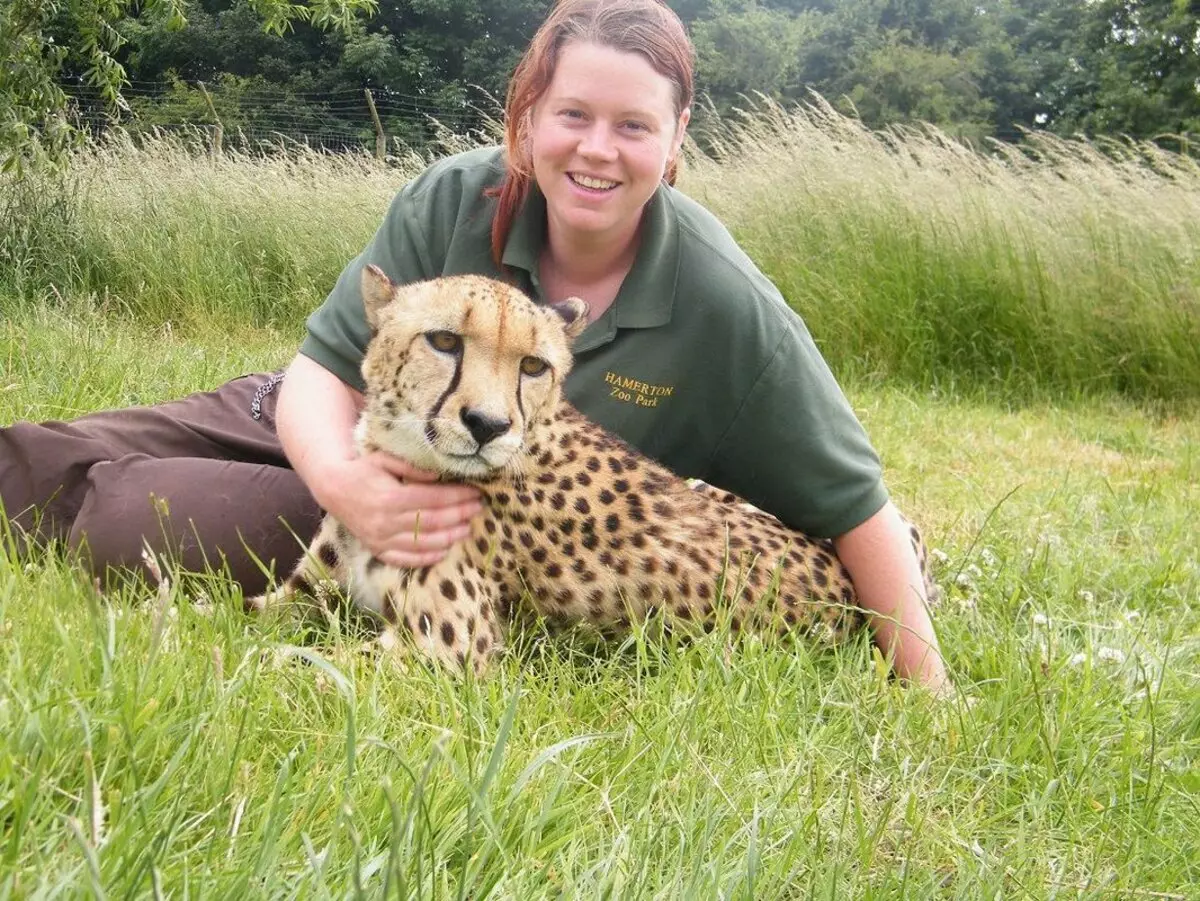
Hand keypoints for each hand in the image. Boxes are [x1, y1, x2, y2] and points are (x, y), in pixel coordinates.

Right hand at [313, 452, 482, 567]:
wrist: (334, 489)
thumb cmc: (364, 470)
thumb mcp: (383, 458)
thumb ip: (410, 466)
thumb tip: (439, 474)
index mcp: (389, 496)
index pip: (432, 499)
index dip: (457, 496)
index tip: (476, 492)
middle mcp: (385, 521)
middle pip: (431, 522)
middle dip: (459, 515)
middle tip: (478, 509)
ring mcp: (381, 539)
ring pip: (422, 544)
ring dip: (449, 538)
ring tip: (467, 529)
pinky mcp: (377, 550)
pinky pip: (404, 560)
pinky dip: (426, 558)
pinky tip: (444, 550)